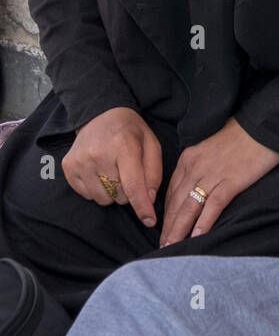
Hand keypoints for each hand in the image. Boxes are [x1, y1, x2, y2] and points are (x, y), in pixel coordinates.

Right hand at [62, 106, 161, 226]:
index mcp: (123, 145)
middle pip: (119, 195)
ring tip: (113, 172)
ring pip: (103, 199)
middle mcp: (98, 153)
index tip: (150, 221)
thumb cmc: (130, 132)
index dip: (142, 207)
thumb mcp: (151, 145)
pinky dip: (97, 190)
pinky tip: (100, 172)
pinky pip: (87, 195)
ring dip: (112, 193)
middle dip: (128, 193)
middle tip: (128, 174)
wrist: (100, 114)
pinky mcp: (68, 167)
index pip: (133, 185)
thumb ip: (154, 173)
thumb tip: (149, 199)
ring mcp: (80, 161)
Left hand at [159, 117, 278, 246]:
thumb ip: (200, 166)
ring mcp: (212, 174)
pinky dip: (204, 222)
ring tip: (173, 247)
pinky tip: (197, 237)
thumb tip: (197, 187)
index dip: (166, 215)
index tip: (163, 231)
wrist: (261, 126)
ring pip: (189, 207)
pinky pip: (213, 205)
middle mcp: (195, 167)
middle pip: (176, 202)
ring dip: (179, 229)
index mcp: (189, 159)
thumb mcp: (211, 149)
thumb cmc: (240, 137)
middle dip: (168, 227)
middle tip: (163, 247)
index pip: (172, 192)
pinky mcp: (231, 180)